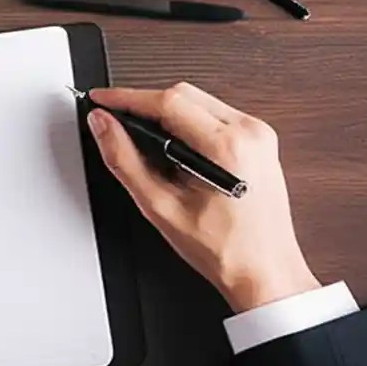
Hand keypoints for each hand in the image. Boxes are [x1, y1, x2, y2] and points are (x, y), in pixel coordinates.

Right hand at [87, 83, 319, 312]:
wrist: (265, 271)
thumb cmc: (224, 249)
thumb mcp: (161, 206)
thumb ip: (124, 159)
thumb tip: (104, 126)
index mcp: (228, 146)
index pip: (166, 101)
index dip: (126, 97)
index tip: (102, 100)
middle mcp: (249, 132)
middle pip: (182, 94)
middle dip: (144, 103)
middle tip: (115, 120)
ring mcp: (259, 134)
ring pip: (198, 100)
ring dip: (165, 111)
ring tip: (142, 137)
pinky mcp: (259, 139)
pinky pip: (215, 113)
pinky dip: (187, 120)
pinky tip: (172, 145)